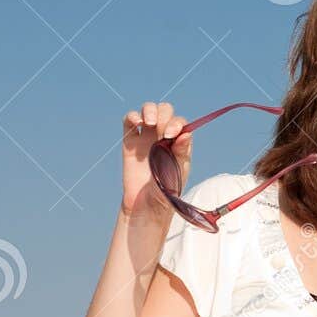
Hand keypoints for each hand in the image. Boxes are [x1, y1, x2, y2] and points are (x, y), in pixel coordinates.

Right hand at [121, 101, 190, 217]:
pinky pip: (129, 120)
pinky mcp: (130, 141)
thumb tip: (186, 134)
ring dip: (149, 110)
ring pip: (148, 110)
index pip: (181, 123)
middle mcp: (163, 136)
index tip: (171, 135)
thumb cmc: (165, 193)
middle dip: (164, 116)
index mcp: (179, 143)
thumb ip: (181, 154)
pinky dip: (132, 116)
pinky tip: (137, 123)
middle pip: (165, 111)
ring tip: (149, 122)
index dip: (176, 123)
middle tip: (161, 133)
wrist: (144, 206)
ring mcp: (146, 137)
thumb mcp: (176, 174)